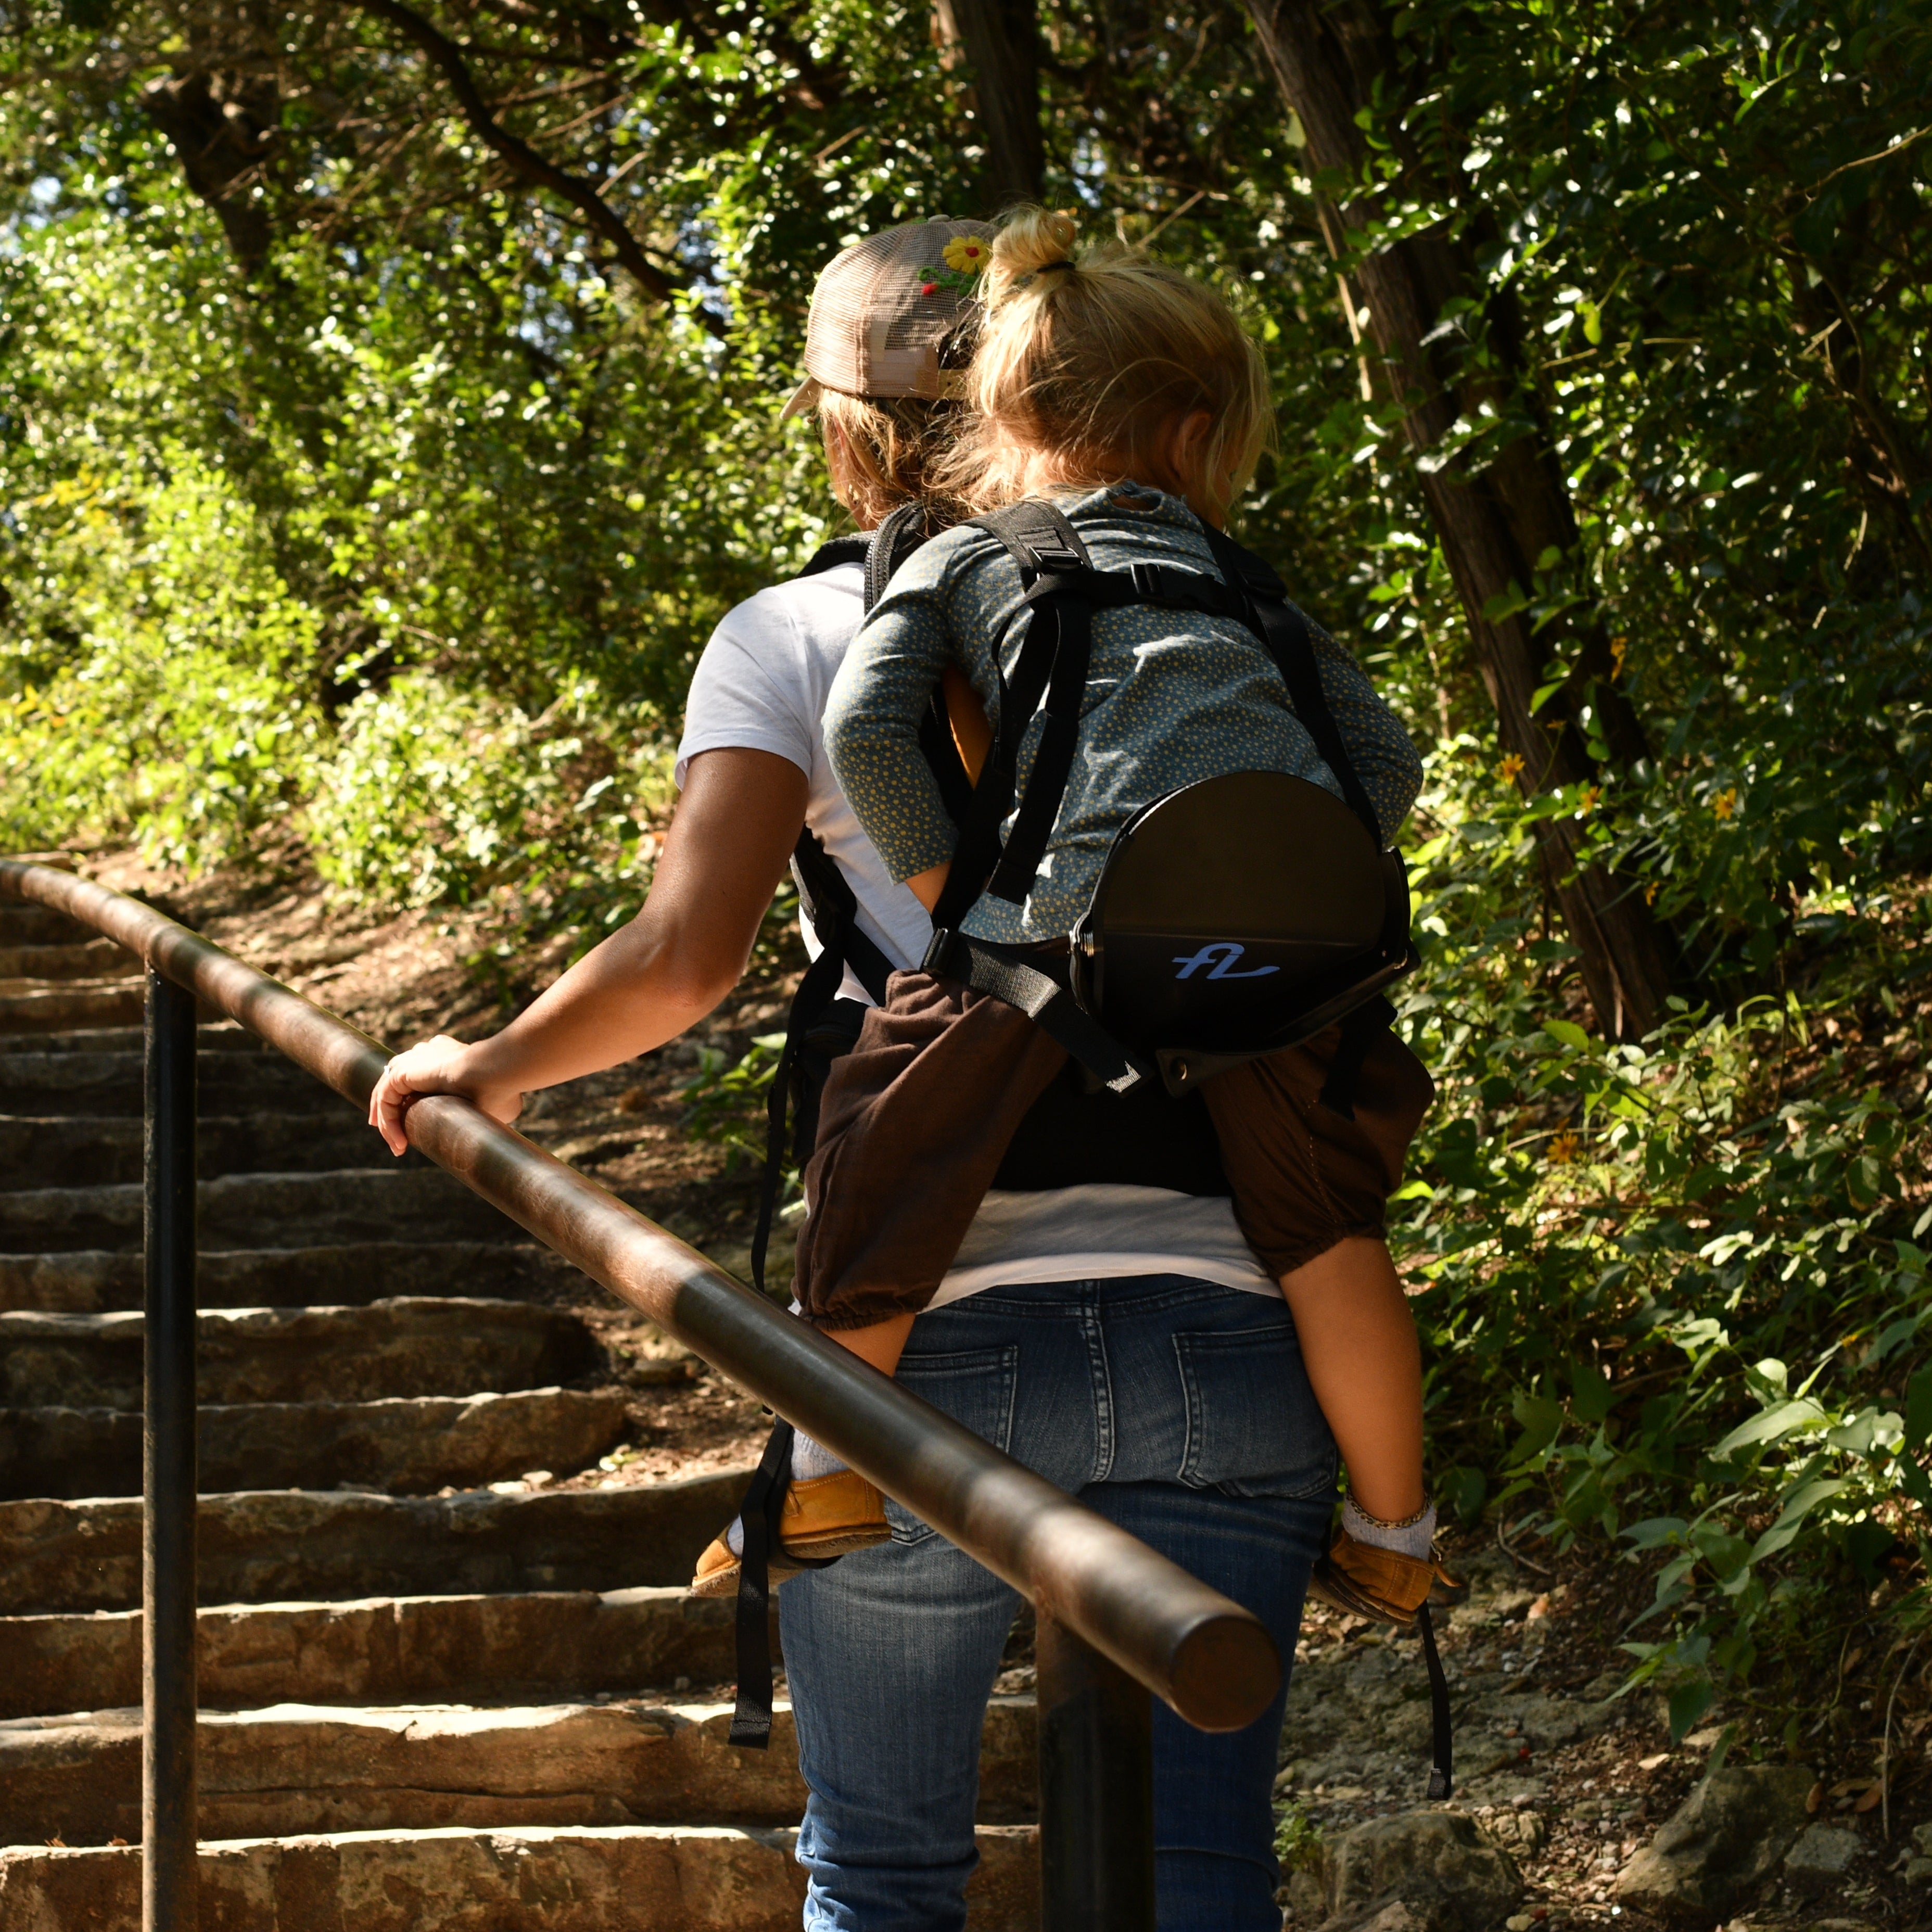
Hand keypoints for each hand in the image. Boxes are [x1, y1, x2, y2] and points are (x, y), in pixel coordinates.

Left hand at [367, 1035, 525, 1155]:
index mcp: (450, 1056)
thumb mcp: (497, 1106)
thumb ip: (486, 1112)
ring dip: (390, 1122)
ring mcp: (413, 1060)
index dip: (418, 1102)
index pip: (425, 1075)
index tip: (420, 1128)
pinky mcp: (401, 1072)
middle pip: (401, 1083)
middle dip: (394, 1111)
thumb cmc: (500, 1090)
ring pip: (390, 1094)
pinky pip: (386, 1101)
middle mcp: (428, 1053)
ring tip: (398, 1146)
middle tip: (396, 1137)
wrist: (494, 1073)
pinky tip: (400, 1143)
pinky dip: (389, 1124)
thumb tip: (488, 1132)